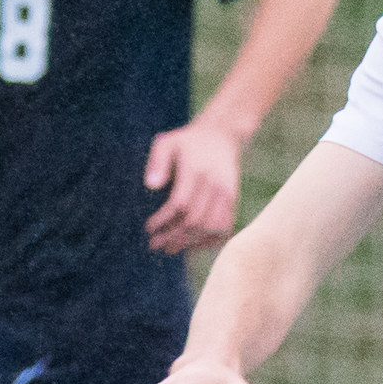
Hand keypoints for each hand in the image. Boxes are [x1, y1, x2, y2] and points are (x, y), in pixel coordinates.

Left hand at [143, 121, 246, 253]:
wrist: (222, 135)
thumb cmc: (188, 141)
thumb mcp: (167, 143)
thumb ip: (157, 161)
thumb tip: (150, 186)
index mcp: (196, 171)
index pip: (180, 204)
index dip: (164, 220)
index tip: (149, 228)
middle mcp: (214, 184)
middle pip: (195, 220)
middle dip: (173, 236)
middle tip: (155, 244)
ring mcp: (227, 194)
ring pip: (211, 227)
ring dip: (190, 242)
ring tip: (171, 248)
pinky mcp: (233, 200)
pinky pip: (225, 227)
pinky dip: (209, 240)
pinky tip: (193, 245)